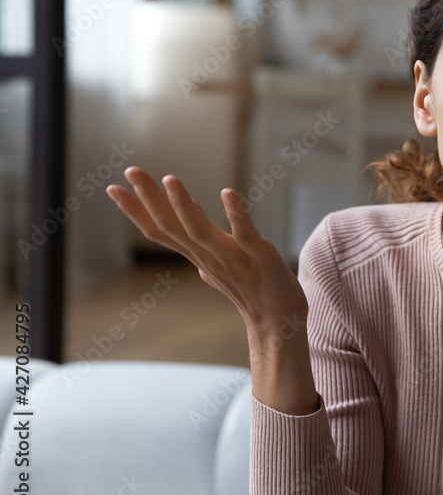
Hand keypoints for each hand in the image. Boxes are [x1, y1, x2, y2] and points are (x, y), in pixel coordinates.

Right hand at [105, 166, 307, 337]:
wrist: (278, 325)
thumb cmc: (252, 291)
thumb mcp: (219, 260)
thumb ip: (202, 237)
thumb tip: (190, 208)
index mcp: (198, 256)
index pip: (161, 231)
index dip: (136, 210)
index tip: (112, 187)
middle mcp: (208, 257)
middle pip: (171, 227)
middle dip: (148, 198)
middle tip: (130, 169)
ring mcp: (233, 259)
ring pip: (199, 232)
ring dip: (183, 206)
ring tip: (170, 179)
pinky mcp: (260, 258)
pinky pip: (246, 235)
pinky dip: (236, 214)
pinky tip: (228, 192)